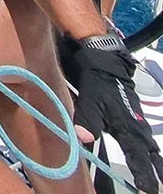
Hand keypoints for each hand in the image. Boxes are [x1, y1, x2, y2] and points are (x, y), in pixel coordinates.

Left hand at [61, 36, 162, 192]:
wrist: (105, 59)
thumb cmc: (97, 80)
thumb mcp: (89, 99)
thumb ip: (87, 120)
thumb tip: (83, 139)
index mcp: (127, 127)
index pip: (137, 158)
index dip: (142, 175)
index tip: (145, 190)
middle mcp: (137, 127)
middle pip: (150, 156)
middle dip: (155, 172)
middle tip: (156, 189)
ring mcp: (138, 121)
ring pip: (150, 147)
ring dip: (154, 163)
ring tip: (159, 177)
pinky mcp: (135, 116)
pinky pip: (146, 138)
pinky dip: (150, 150)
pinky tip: (149, 154)